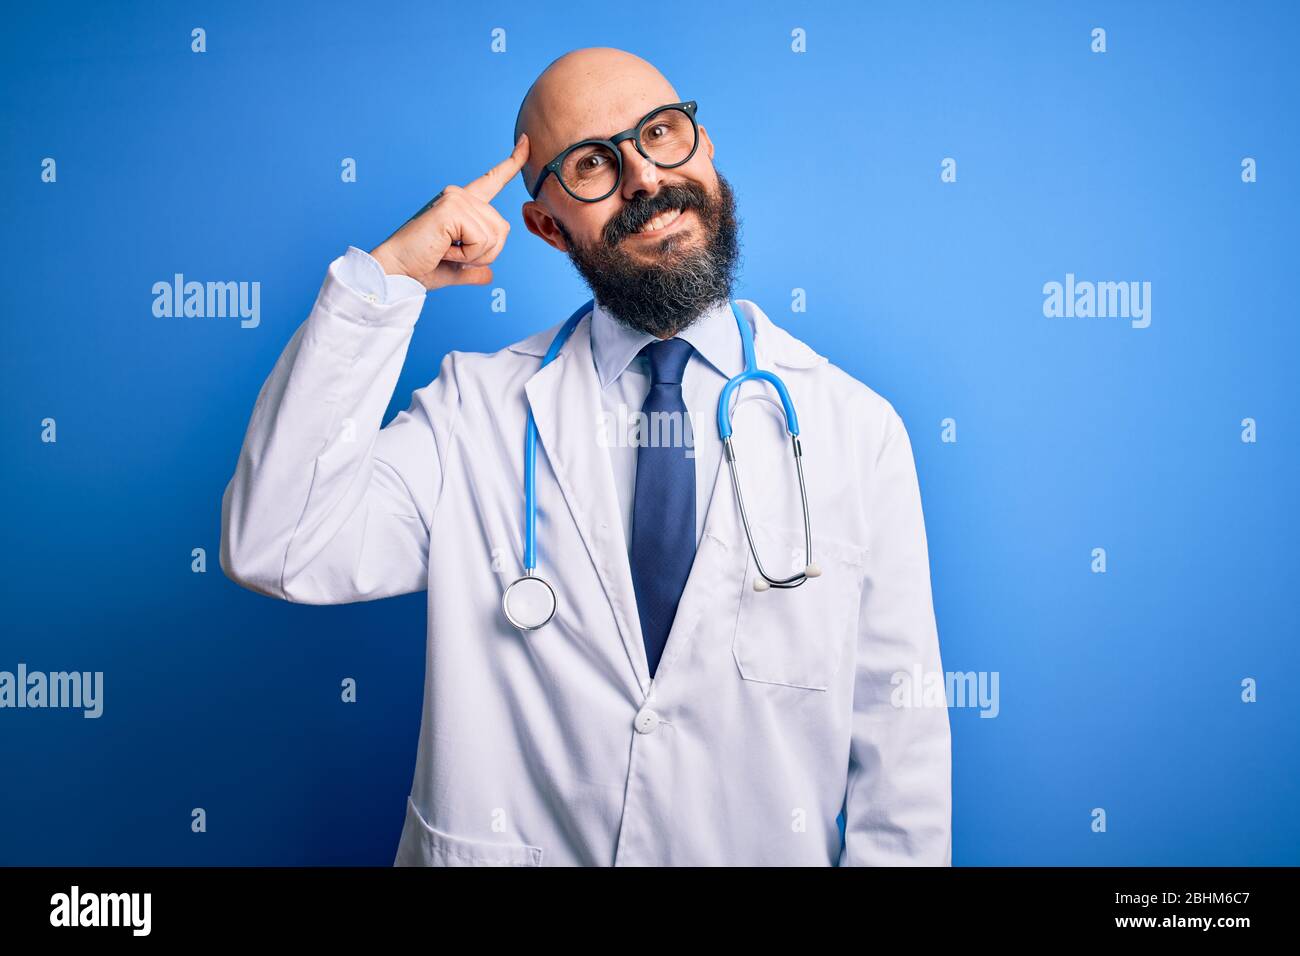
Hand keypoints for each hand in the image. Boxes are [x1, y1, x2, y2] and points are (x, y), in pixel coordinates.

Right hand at [370, 134, 529, 290]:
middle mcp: (460, 195)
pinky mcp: (452, 209)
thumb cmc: (423, 268)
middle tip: (453, 255)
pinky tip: (444, 251)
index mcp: (463, 204)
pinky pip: (482, 240)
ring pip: (495, 236)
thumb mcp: (458, 270)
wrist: (399, 273)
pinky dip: (467, 255)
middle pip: (503, 228)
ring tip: (447, 252)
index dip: (512, 162)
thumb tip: (489, 277)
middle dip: (486, 253)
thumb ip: (475, 270)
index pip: (493, 180)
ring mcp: (456, 199)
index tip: (526, 141)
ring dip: (475, 256)